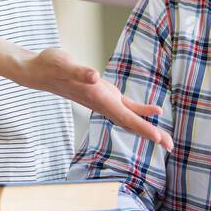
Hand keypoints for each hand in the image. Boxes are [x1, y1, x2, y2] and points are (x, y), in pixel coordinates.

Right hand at [12, 48, 173, 150]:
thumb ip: (79, 72)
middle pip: (131, 123)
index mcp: (98, 98)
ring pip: (131, 118)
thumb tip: (94, 76)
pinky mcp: (104, 93)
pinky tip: (154, 110)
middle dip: (151, 134)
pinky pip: (127, 105)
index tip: (159, 138)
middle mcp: (103, 103)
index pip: (125, 117)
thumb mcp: (63, 64)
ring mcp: (105, 100)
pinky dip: (141, 109)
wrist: (39, 71)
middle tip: (172, 146)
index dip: (142, 127)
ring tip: (166, 139)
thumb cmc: (50, 66)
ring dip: (148, 127)